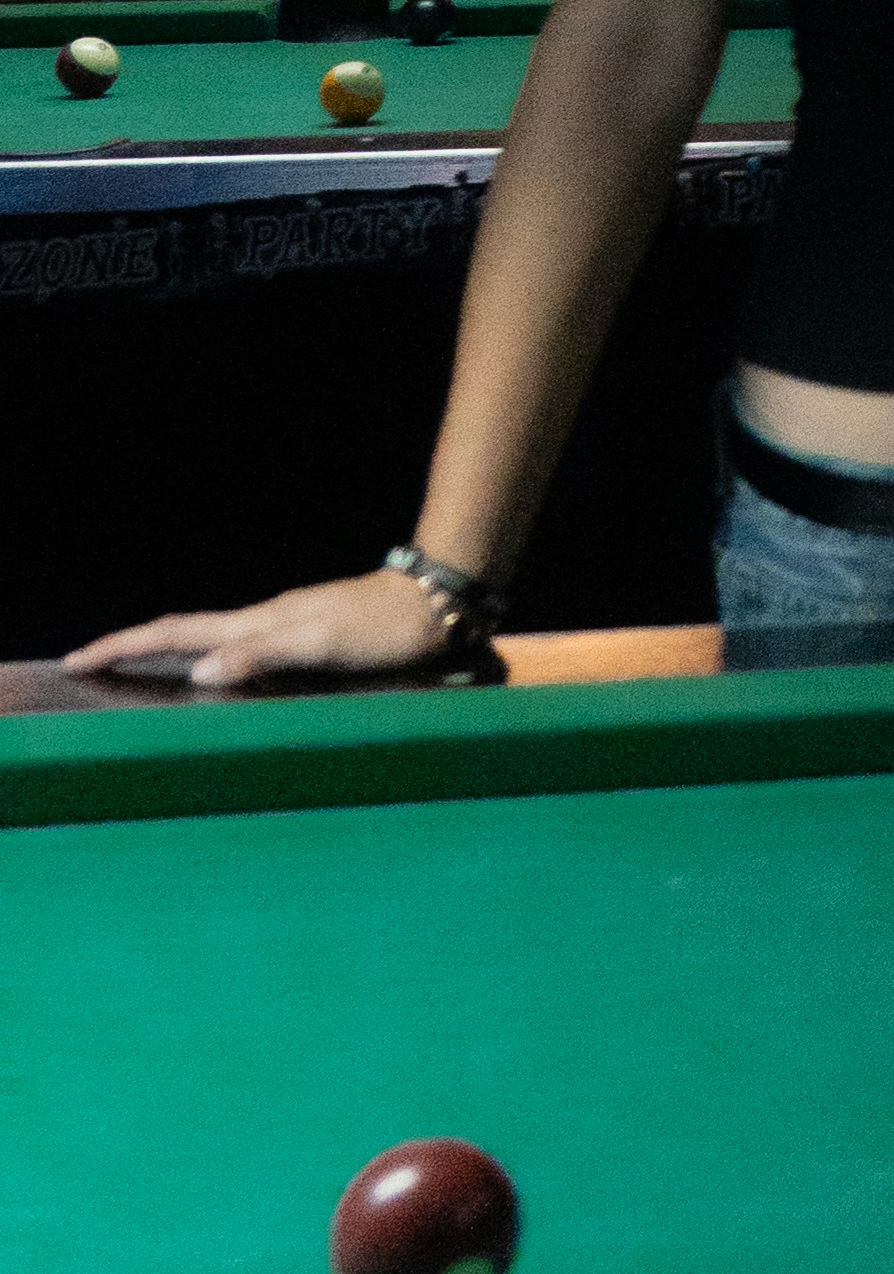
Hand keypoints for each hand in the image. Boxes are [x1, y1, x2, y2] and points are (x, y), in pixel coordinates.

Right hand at [68, 569, 469, 699]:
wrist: (434, 601)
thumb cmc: (383, 628)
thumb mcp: (321, 643)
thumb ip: (262, 655)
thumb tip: (200, 672)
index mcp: (259, 623)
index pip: (177, 632)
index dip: (126, 644)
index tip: (79, 657)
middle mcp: (265, 621)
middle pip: (185, 631)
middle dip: (134, 646)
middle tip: (90, 662)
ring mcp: (285, 625)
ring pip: (212, 637)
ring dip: (168, 650)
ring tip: (136, 666)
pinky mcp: (307, 633)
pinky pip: (241, 646)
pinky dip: (211, 656)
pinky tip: (217, 669)